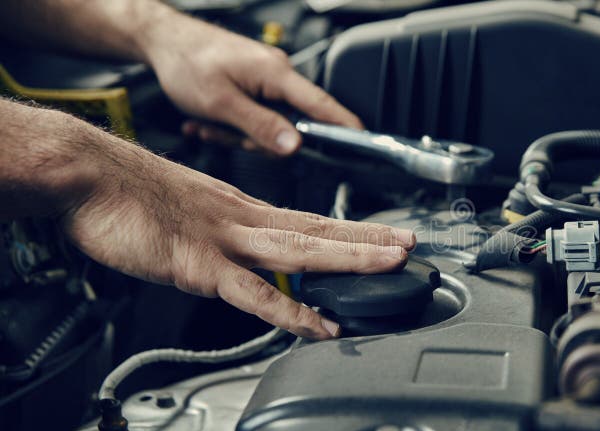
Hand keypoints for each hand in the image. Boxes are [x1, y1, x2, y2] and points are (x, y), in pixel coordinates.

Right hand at [25, 110, 413, 339]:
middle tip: (411, 243)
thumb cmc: (129, 193)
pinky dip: (290, 311)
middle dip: (369, 238)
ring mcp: (224, 242)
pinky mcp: (199, 265)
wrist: (88, 174)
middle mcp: (242, 220)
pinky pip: (253, 294)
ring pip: (301, 252)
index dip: (352, 230)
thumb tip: (236, 253)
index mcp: (241, 209)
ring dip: (350, 258)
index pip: (310, 221)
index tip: (384, 234)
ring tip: (390, 262)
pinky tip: (318, 325)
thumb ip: (217, 233)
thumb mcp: (188, 210)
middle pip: (319, 231)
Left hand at [141, 13, 361, 154]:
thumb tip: (293, 146)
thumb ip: (260, 127)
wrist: (161, 40)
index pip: (321, 104)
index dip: (343, 125)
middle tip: (225, 133)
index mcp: (276, 74)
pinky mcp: (253, 84)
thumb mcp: (221, 104)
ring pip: (268, 124)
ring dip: (238, 133)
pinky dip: (231, 123)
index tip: (362, 139)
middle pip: (290, 124)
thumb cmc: (186, 62)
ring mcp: (265, 79)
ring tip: (209, 124)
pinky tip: (208, 120)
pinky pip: (255, 115)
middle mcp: (277, 74)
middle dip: (257, 139)